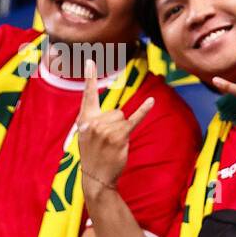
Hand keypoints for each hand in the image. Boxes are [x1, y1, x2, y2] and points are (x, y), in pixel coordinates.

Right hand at [77, 58, 155, 196]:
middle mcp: (94, 122)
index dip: (90, 77)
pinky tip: (151, 102)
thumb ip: (94, 121)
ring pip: (123, 117)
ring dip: (123, 130)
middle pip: (116, 111)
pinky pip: (134, 119)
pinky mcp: (120, 136)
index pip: (88, 95)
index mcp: (84, 119)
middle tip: (108, 142)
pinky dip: (143, 110)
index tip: (91, 60)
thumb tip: (114, 114)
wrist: (96, 176)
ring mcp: (106, 129)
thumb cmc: (94, 155)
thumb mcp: (86, 135)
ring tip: (113, 145)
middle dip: (116, 125)